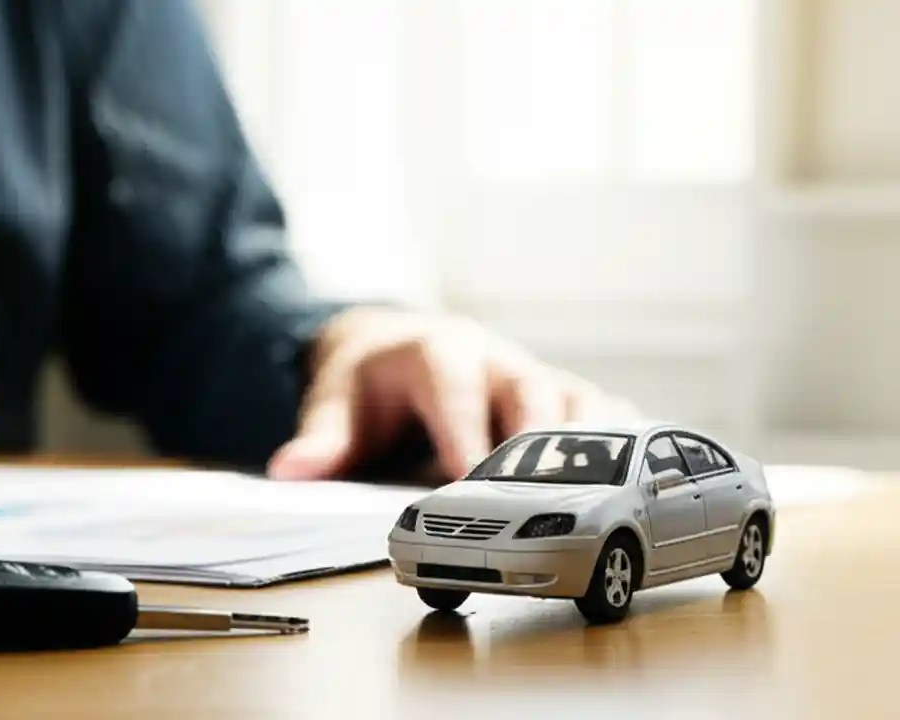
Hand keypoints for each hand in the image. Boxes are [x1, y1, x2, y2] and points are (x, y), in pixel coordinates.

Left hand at [267, 307, 638, 483]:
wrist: (396, 346)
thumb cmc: (370, 381)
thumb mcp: (335, 400)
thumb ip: (321, 436)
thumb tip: (289, 470)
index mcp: (438, 351)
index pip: (455, 385)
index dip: (466, 430)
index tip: (471, 476)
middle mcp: (495, 357)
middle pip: (529, 390)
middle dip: (538, 442)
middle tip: (543, 498)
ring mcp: (533, 374)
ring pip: (577, 402)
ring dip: (591, 447)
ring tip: (606, 493)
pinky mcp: (560, 396)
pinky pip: (604, 413)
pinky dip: (619, 444)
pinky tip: (634, 482)